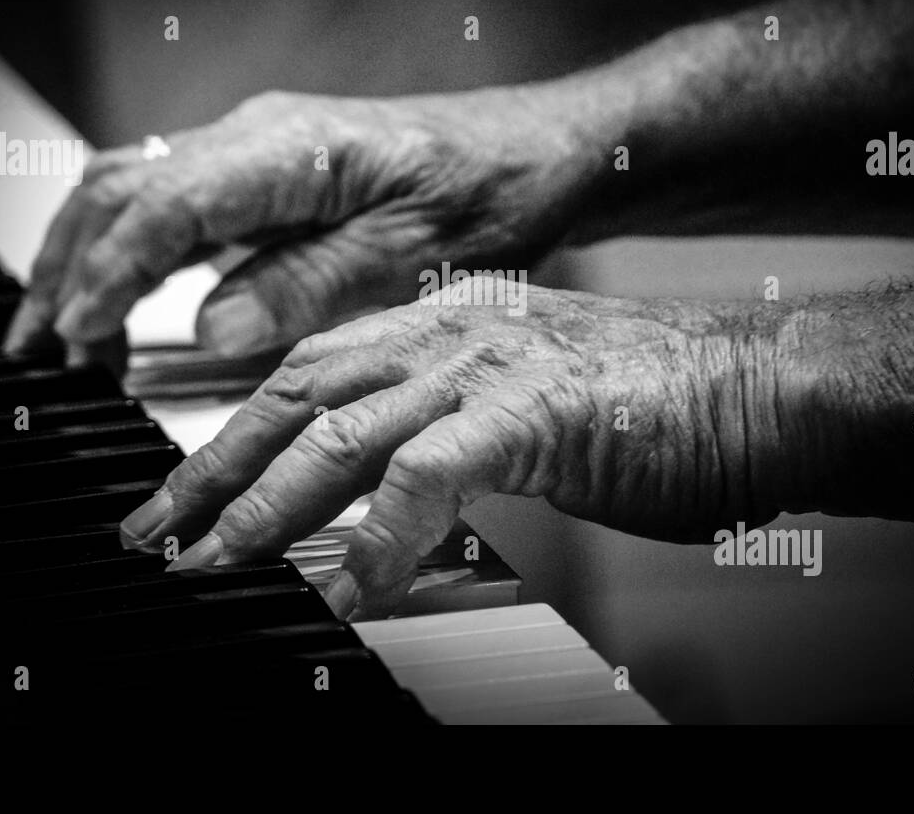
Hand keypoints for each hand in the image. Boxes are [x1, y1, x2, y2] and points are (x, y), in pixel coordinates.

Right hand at [3, 86, 605, 362]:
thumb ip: (309, 288)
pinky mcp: (268, 171)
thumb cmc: (495, 196)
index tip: (76, 342)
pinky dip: (127, 250)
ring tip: (58, 338)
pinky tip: (120, 301)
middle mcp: (258, 136)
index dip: (110, 277)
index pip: (162, 209)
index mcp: (289, 150)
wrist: (539, 154)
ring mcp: (258, 148)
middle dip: (66, 268)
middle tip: (37, 354)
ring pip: (131, 187)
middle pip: (120, 187)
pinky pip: (169, 199)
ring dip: (84, 257)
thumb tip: (211, 330)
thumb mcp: (414, 256)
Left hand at [121, 282, 791, 619]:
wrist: (758, 387)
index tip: (189, 490)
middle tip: (156, 531)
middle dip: (213, 468)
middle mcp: (449, 329)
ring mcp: (486, 363)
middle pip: (296, 394)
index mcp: (443, 322)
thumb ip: (451, 438)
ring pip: (338, 432)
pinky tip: (350, 592)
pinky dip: (375, 539)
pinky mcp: (528, 411)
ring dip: (265, 506)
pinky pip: (423, 476)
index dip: (236, 432)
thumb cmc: (653, 408)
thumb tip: (390, 503)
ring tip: (218, 564)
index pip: (310, 372)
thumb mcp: (524, 410)